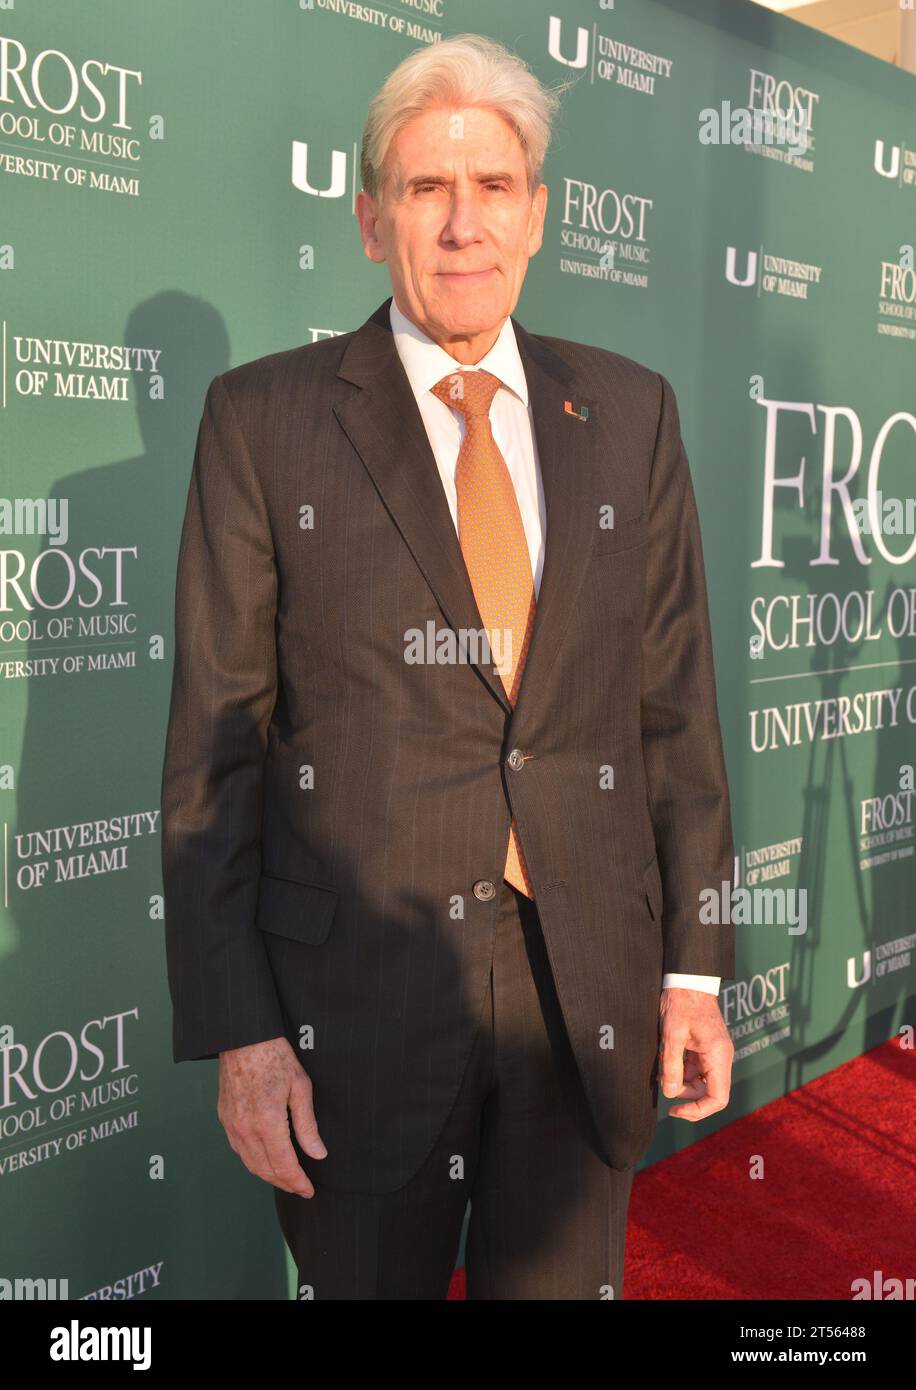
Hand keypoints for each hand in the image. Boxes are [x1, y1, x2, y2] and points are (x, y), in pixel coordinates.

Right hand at [217, 1036, 326, 1196]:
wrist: (244, 1038)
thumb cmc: (275, 1057)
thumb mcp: (301, 1087)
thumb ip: (308, 1126)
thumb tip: (318, 1154)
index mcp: (267, 1122)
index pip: (284, 1165)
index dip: (298, 1182)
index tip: (309, 1190)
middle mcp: (245, 1128)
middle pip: (265, 1170)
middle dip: (285, 1182)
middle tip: (301, 1187)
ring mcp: (231, 1125)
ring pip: (250, 1163)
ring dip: (268, 1175)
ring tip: (286, 1177)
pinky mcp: (224, 1118)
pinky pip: (239, 1149)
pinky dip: (253, 1161)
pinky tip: (265, 1159)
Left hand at [657, 988, 733, 1120]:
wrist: (687, 978)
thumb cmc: (682, 1002)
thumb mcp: (672, 1035)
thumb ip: (672, 1066)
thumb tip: (670, 1094)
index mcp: (718, 1056)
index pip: (717, 1098)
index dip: (697, 1111)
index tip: (675, 1110)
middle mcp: (721, 1057)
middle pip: (708, 1092)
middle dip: (685, 1095)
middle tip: (663, 1087)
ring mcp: (714, 1052)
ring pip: (701, 1082)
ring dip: (681, 1082)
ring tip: (661, 1072)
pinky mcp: (706, 1048)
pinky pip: (696, 1068)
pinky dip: (681, 1070)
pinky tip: (666, 1061)